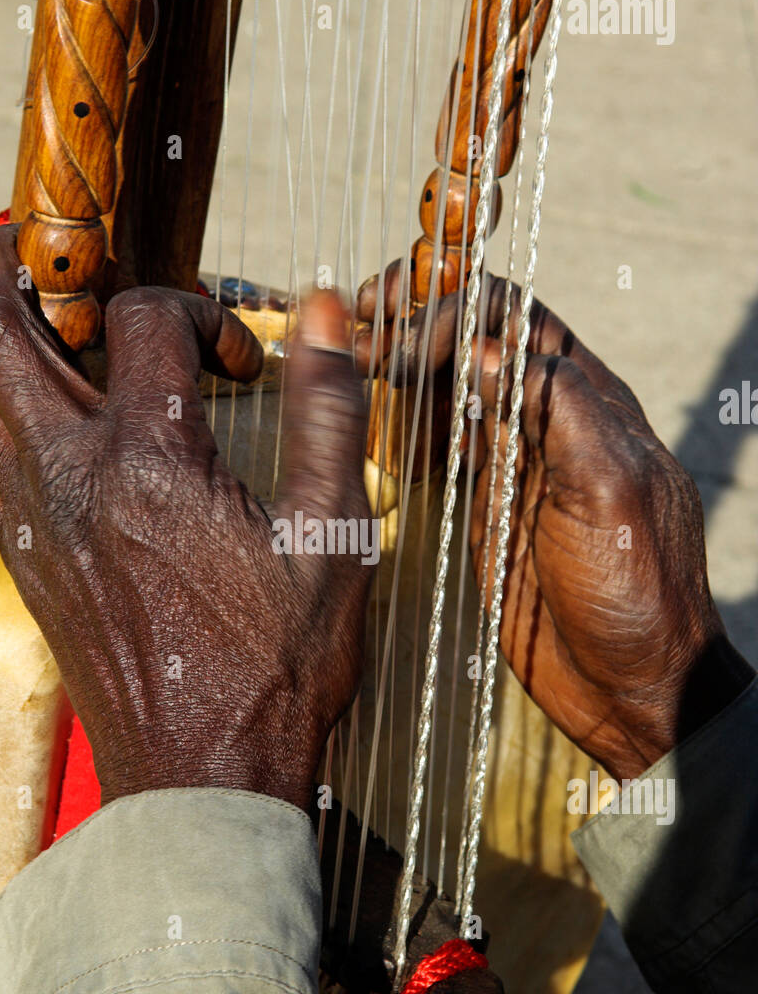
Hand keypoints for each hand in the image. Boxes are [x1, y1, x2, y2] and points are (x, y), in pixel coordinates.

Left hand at [0, 227, 372, 809]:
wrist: (204, 775)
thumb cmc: (275, 669)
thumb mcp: (332, 536)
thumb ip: (328, 412)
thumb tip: (332, 310)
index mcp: (154, 463)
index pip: (145, 322)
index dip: (198, 313)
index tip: (241, 362)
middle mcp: (74, 478)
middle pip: (1, 333)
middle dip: (5, 266)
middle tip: (25, 234)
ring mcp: (36, 521)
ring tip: (14, 300)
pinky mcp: (26, 560)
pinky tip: (14, 402)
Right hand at [356, 271, 753, 779]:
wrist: (630, 686)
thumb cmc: (637, 591)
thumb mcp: (612, 491)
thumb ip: (556, 411)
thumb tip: (489, 352)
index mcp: (589, 402)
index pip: (519, 319)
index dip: (457, 307)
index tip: (406, 339)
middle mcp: (546, 420)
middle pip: (477, 339)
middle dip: (418, 320)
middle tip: (363, 327)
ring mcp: (511, 460)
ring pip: (451, 386)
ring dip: (403, 363)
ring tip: (356, 354)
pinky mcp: (482, 504)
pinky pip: (439, 444)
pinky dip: (404, 423)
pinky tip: (375, 420)